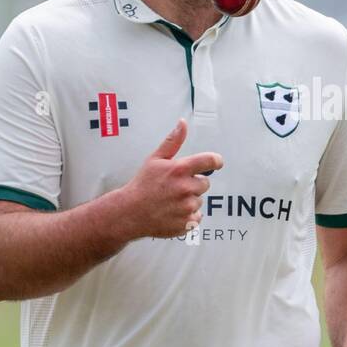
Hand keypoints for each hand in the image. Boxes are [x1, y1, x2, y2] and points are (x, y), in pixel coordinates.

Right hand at [119, 119, 222, 238]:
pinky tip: (173, 212)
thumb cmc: (142, 184)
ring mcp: (187, 207)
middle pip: (205, 183)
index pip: (210, 161)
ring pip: (199, 201)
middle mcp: (185, 188)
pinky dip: (188, 216)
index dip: (215, 161)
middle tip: (175, 187)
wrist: (129, 213)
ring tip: (171, 201)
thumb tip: (183, 123)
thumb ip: (173, 142)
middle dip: (193, 184)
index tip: (216, 163)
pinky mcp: (187, 223)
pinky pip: (196, 217)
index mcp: (179, 169)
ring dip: (189, 200)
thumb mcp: (155, 159)